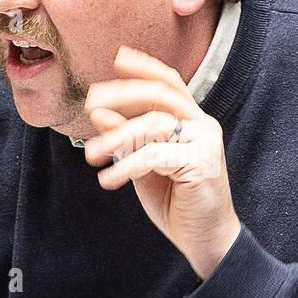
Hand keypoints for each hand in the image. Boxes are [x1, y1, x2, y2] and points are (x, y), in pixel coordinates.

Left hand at [83, 47, 240, 279]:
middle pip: (161, 94)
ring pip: (154, 124)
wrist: (206, 240)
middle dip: (123, 93)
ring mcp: (205, 143)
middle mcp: (202, 125)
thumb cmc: (176, 202)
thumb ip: (126, 139)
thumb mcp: (143, 166)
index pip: (170, 83)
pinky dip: (126, 165)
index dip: (145, 67)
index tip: (118, 58)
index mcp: (191, 121)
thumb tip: (98, 112)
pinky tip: (108, 180)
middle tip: (91, 101)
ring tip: (91, 155)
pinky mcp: (202, 164)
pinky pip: (155, 155)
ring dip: (116, 138)